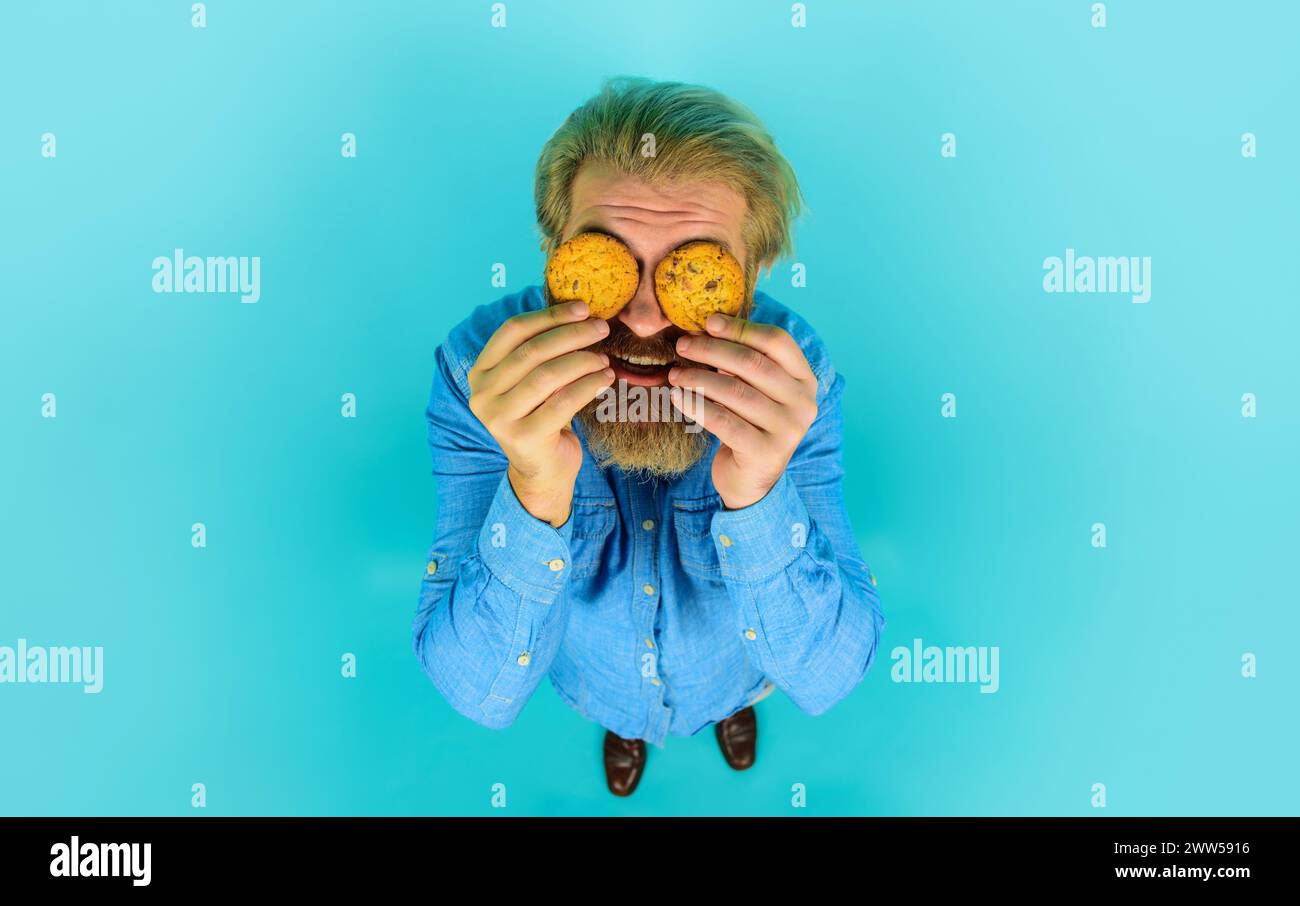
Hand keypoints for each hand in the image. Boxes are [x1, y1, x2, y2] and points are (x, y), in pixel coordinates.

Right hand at [467, 302, 614, 526]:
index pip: (512, 331)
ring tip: (605, 358)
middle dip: (572, 335)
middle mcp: (482, 395)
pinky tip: (606, 379)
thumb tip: (579, 311)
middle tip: (602, 328)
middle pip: (532, 351)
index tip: (583, 308)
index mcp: (480, 373)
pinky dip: (588, 386)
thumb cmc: (542, 416)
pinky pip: (562, 402)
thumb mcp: (532, 382)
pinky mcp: (524, 438)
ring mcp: (500, 418)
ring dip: (582, 361)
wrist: (542, 471)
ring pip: (547, 376)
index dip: (549, 316)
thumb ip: (540, 352)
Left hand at [668, 313, 818, 509]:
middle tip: (683, 346)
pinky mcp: (764, 453)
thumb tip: (707, 327)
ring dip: (699, 378)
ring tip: (675, 373)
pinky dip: (696, 406)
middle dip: (712, 350)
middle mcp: (803, 403)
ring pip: (735, 392)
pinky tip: (677, 397)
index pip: (777, 341)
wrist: (750, 480)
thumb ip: (744, 362)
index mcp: (805, 380)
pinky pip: (723, 421)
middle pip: (753, 364)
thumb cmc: (748, 424)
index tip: (708, 322)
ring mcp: (787, 430)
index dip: (741, 328)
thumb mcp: (756, 391)